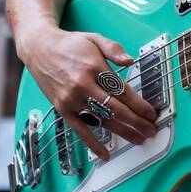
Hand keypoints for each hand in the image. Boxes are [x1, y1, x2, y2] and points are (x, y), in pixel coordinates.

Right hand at [15, 23, 158, 160]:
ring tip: (138, 139)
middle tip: (150, 130)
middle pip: (116, 108)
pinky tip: (104, 153)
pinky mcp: (62, 108)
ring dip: (122, 132)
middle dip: (136, 121)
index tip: (151, 113)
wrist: (39, 48)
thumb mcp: (94, 38)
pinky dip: (92, 143)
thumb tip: (130, 60)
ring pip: (101, 120)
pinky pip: (79, 129)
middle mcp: (83, 85)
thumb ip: (113, 48)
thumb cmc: (69, 44)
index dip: (139, 104)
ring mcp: (72, 99)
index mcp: (95, 67)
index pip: (123, 90)